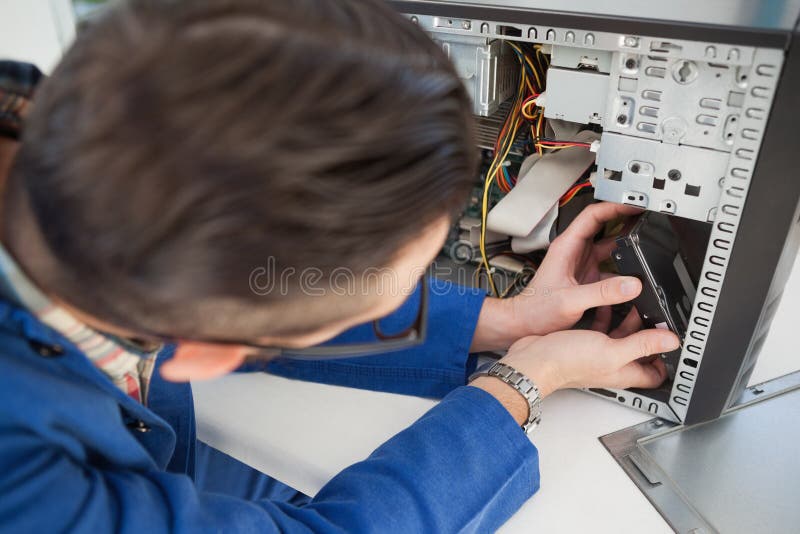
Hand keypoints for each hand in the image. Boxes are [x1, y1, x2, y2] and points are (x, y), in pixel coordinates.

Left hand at [470, 202, 643, 351]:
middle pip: (604, 227)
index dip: (615, 207)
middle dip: (625, 221)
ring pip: (609, 247)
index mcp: (566, 247)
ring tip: (647, 241)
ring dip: (626, 245)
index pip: (593, 216)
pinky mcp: (587, 277)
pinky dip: (623, 267)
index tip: (634, 204)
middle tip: (647, 219)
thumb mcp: (570, 300)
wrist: (525, 324)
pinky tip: (635, 272)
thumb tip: (631, 285)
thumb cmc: (536, 309)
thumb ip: (601, 293)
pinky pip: (610, 266)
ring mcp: (581, 264)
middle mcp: (574, 251)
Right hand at [471, 324, 678, 424]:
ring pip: (620, 337)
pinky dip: (606, 316)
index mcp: (623, 371)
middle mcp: (610, 365)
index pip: (655, 374)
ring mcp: (595, 354)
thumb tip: (671, 341)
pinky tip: (605, 304)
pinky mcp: (581, 343)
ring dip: (629, 322)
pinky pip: (600, 329)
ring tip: (636, 304)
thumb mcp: (612, 350)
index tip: (674, 341)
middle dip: (650, 334)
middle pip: (640, 351)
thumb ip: (643, 344)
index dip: (668, 360)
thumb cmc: (566, 361)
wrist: (532, 360)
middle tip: (657, 315)